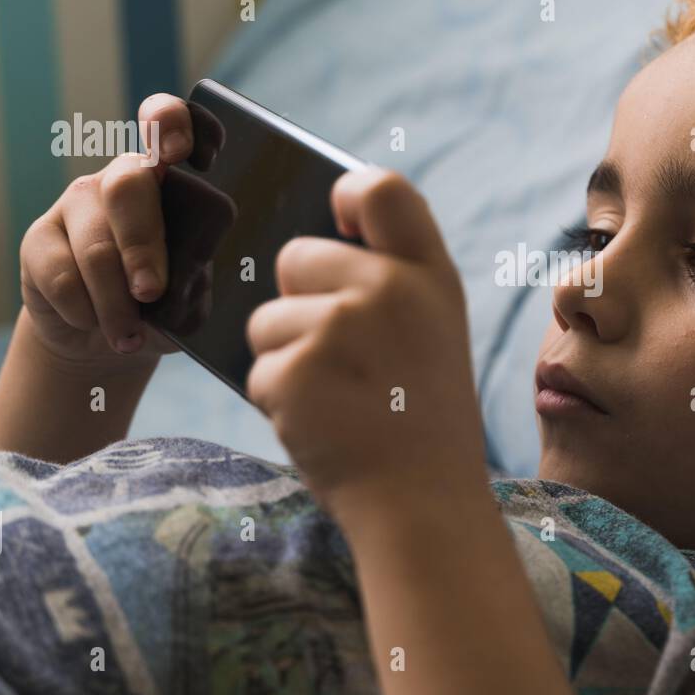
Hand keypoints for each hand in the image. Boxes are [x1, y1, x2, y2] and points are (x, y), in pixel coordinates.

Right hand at [19, 93, 194, 369]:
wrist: (104, 338)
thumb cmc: (160, 307)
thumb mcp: (190, 294)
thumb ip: (195, 276)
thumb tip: (190, 272)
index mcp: (170, 181)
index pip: (169, 125)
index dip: (172, 123)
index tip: (182, 150)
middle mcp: (121, 181)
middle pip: (128, 187)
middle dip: (142, 247)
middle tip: (151, 293)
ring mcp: (77, 205)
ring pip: (96, 247)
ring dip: (115, 302)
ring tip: (129, 337)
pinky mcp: (39, 238)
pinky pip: (62, 276)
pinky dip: (85, 311)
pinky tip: (95, 325)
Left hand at [245, 168, 486, 508]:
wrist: (423, 504)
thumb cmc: (424, 421)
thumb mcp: (436, 335)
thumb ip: (393, 283)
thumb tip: (314, 246)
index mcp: (429, 276)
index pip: (382, 190)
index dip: (348, 193)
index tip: (338, 219)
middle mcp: (387, 289)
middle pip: (297, 256)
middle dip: (299, 301)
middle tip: (340, 357)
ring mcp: (337, 327)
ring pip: (268, 318)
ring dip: (285, 359)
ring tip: (337, 399)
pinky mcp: (294, 370)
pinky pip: (258, 368)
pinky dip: (279, 400)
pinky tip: (322, 424)